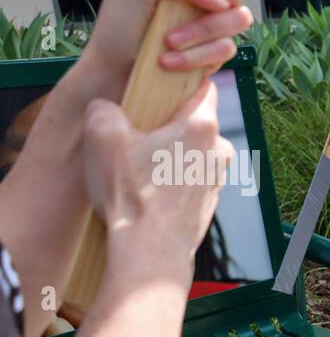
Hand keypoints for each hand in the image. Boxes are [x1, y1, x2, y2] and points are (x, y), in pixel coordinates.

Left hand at [81, 0, 261, 86]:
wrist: (114, 73)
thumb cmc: (118, 23)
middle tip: (210, 6)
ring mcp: (212, 22)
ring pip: (239, 19)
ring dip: (203, 32)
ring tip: (169, 42)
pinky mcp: (214, 52)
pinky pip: (227, 50)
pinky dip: (198, 57)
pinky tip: (171, 62)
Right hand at [83, 82, 231, 271]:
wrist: (150, 252)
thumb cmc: (132, 194)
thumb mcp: (102, 135)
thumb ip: (104, 107)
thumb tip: (106, 108)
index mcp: (203, 126)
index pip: (202, 87)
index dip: (179, 83)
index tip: (158, 86)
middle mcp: (220, 151)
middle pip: (193, 123)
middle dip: (166, 124)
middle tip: (135, 134)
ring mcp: (217, 180)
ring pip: (190, 154)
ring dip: (167, 155)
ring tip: (137, 169)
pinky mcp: (209, 204)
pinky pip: (188, 180)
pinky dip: (170, 180)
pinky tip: (146, 191)